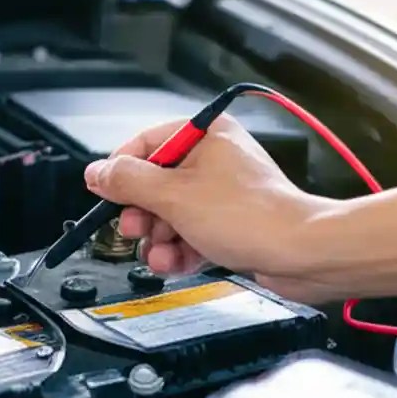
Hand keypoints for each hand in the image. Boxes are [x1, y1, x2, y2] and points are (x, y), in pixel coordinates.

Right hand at [83, 115, 338, 301]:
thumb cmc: (252, 217)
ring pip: (171, 213)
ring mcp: (223, 192)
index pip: (145, 144)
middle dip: (142, 214)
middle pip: (155, 183)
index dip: (121, 172)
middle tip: (136, 230)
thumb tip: (96, 173)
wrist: (300, 253)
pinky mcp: (231, 223)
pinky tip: (176, 263)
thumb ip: (127, 182)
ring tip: (160, 255)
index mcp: (205, 134)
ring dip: (159, 239)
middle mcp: (215, 158)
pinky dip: (179, 250)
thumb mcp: (172, 196)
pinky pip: (191, 232)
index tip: (104, 195)